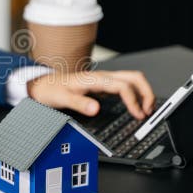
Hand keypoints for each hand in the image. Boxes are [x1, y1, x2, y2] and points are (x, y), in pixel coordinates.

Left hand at [27, 70, 154, 119]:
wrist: (43, 85)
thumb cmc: (51, 90)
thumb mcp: (62, 99)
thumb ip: (79, 104)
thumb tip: (96, 109)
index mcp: (95, 79)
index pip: (122, 86)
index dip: (133, 100)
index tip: (137, 114)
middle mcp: (102, 77)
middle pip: (134, 77)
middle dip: (146, 92)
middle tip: (150, 110)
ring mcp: (103, 80)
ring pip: (131, 80)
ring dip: (142, 93)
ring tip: (146, 110)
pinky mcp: (102, 86)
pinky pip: (124, 86)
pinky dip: (134, 95)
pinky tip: (134, 107)